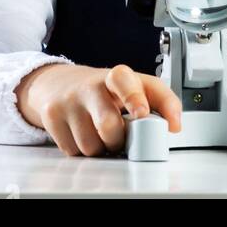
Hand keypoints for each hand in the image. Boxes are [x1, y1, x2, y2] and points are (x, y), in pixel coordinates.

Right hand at [16, 63, 182, 155]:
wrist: (59, 83)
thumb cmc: (105, 90)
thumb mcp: (134, 85)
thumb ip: (160, 101)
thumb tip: (174, 125)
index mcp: (117, 76)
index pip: (125, 80)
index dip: (134, 97)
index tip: (142, 113)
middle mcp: (91, 86)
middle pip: (108, 125)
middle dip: (118, 139)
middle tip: (119, 135)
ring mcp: (68, 101)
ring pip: (90, 144)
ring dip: (100, 148)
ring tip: (100, 133)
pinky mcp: (51, 116)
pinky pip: (72, 150)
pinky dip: (81, 150)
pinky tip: (82, 134)